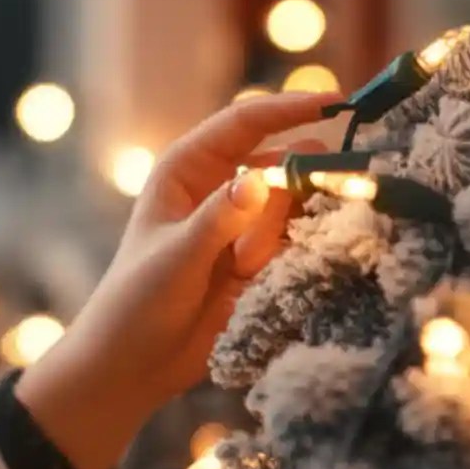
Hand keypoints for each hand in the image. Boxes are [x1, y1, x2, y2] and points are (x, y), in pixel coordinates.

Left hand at [15, 91, 339, 468]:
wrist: (132, 366)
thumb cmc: (138, 302)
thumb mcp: (176, 258)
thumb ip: (220, 219)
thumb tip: (261, 178)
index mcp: (187, 169)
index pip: (245, 123)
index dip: (290, 109)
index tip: (336, 102)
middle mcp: (219, 188)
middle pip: (280, 161)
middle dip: (304, 176)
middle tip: (326, 195)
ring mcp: (242, 226)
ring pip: (293, 205)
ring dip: (291, 226)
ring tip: (248, 265)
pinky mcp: (259, 260)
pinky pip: (295, 242)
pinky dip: (299, 252)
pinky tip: (268, 275)